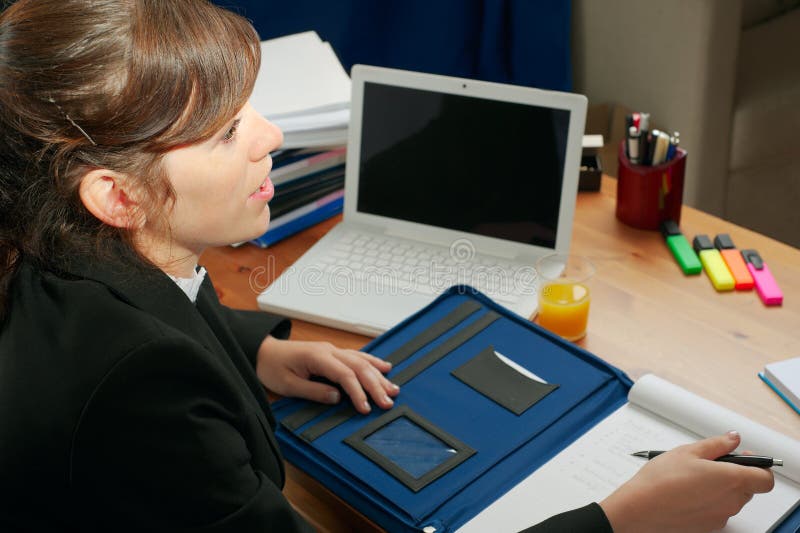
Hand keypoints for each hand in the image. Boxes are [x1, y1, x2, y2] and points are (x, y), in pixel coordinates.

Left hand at [255, 336, 399, 413]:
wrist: (262, 352)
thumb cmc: (273, 368)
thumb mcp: (288, 385)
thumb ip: (313, 391)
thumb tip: (337, 397)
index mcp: (318, 357)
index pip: (345, 375)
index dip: (358, 392)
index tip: (366, 408)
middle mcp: (329, 351)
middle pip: (359, 367)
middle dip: (375, 385)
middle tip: (388, 402)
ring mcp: (332, 350)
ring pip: (361, 361)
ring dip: (378, 375)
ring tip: (393, 389)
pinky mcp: (332, 353)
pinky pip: (357, 356)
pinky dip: (373, 363)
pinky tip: (385, 367)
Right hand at [600, 431, 774, 532]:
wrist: (641, 508)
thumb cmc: (661, 479)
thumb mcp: (688, 451)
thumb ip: (717, 444)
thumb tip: (733, 439)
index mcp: (730, 479)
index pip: (765, 477)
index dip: (758, 466)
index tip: (742, 457)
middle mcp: (731, 501)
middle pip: (749, 487)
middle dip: (736, 474)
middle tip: (712, 463)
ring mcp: (721, 516)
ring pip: (733, 499)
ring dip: (722, 488)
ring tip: (694, 477)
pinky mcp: (709, 527)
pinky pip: (719, 510)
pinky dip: (710, 501)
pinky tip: (688, 492)